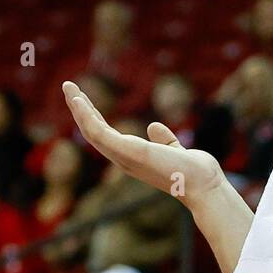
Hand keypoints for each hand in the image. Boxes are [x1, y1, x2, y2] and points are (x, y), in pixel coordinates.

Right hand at [62, 81, 224, 209]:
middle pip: (92, 131)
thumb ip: (164, 140)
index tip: (83, 99)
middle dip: (79, 109)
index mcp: (131, 157)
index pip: (104, 134)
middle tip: (68, 87)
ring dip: (78, 109)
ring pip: (91, 131)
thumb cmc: (192, 172)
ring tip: (69, 87)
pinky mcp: (129, 151)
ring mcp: (124, 156)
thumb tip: (154, 126)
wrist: (204, 184)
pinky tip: (80, 100)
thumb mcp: (174, 150)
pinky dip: (87, 117)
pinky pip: (99, 133)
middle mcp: (123, 158)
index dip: (92, 116)